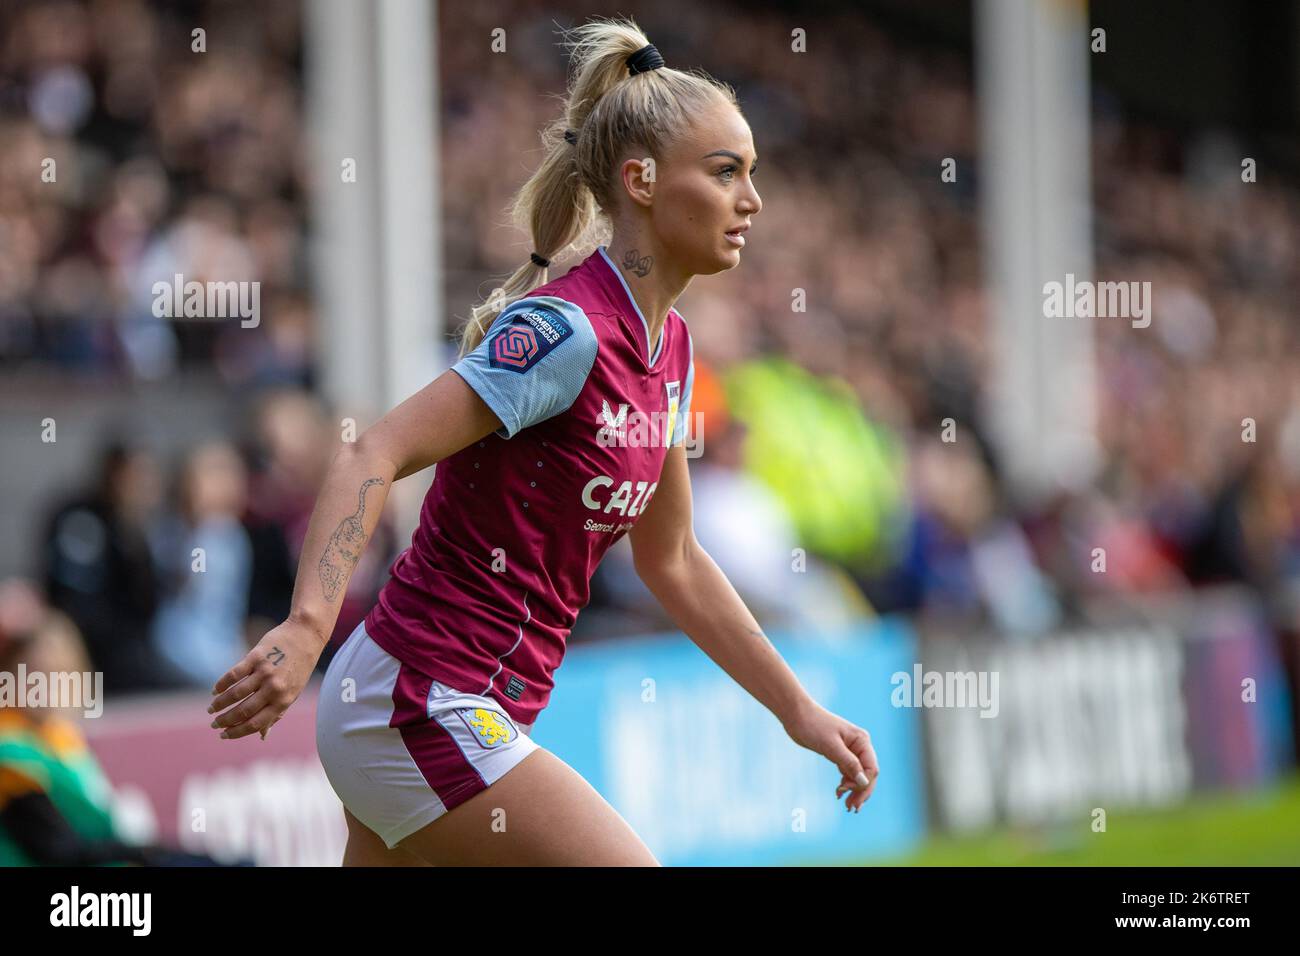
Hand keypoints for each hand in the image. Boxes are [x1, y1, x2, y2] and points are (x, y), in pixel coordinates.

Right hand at [209, 619, 324, 740]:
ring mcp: (265, 672)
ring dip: (220, 704)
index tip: (224, 735)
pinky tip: (215, 691)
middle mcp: (274, 688)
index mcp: (284, 701)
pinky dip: (221, 684)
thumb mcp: (293, 693)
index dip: (237, 732)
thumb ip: (277, 713)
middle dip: (225, 721)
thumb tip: (263, 736)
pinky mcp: (256, 657)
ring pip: (235, 694)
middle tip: (214, 724)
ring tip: (212, 709)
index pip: (256, 723)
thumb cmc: (299, 667)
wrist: (306, 635)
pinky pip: (234, 674)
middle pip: (243, 711)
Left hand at [781, 700, 878, 812]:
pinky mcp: (839, 753)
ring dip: (853, 790)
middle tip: (852, 809)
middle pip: (867, 774)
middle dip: (861, 792)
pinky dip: (845, 782)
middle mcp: (859, 745)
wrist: (796, 714)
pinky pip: (848, 771)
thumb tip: (864, 782)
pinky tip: (839, 791)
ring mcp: (849, 750)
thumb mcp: (831, 746)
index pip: (871, 769)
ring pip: (857, 774)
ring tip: (846, 804)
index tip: (849, 795)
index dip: (864, 786)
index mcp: (862, 741)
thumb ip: (848, 763)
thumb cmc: (813, 725)